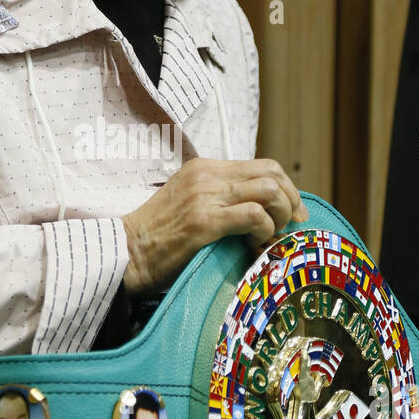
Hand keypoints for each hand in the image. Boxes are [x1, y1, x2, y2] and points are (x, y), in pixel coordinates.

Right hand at [121, 158, 308, 296]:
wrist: (126, 252)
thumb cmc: (158, 237)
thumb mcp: (188, 203)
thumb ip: (218, 199)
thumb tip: (259, 211)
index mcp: (203, 168)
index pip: (262, 166)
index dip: (286, 188)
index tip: (292, 214)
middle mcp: (206, 175)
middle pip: (271, 173)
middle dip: (291, 200)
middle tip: (291, 226)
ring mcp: (205, 196)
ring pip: (268, 190)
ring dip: (280, 216)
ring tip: (270, 236)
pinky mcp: (204, 221)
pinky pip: (253, 216)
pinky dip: (265, 231)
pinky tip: (255, 245)